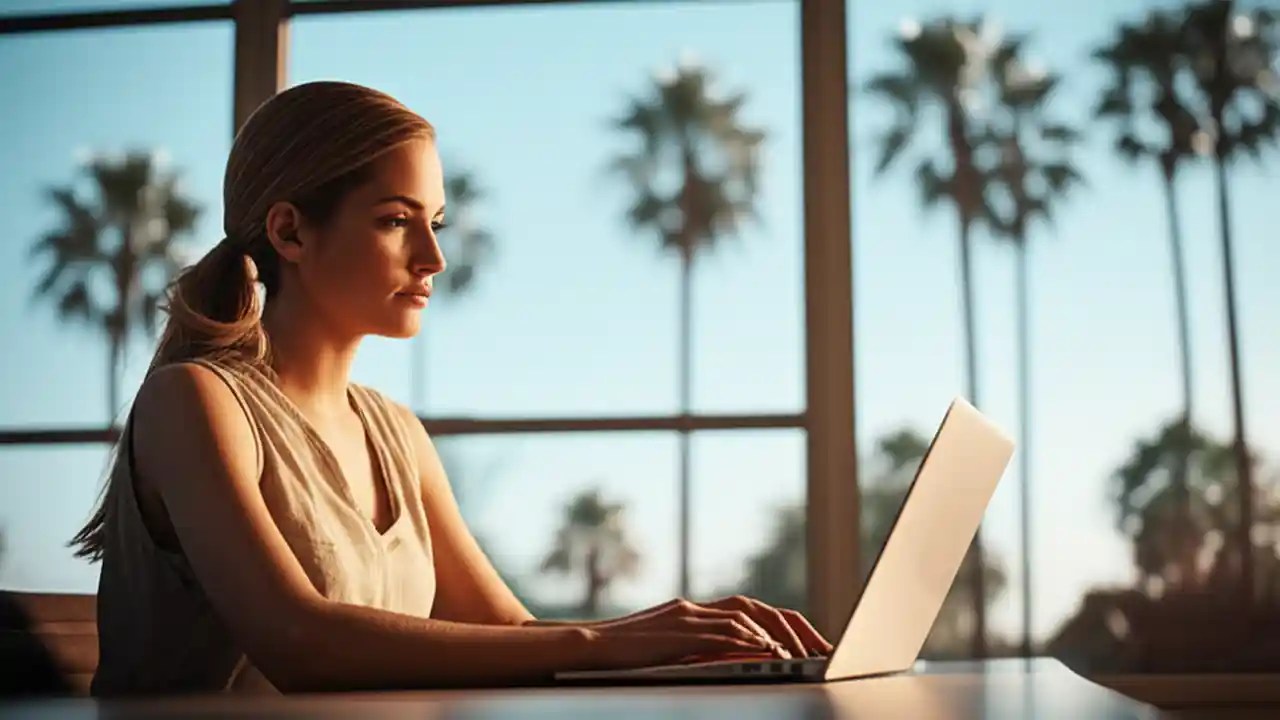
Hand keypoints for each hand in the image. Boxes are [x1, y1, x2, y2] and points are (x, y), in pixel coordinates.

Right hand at [582, 596, 832, 668]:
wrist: (587, 647)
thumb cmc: (623, 655)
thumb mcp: (667, 648)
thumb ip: (697, 647)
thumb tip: (738, 659)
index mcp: (694, 610)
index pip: (750, 608)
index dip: (784, 623)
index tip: (811, 644)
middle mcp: (694, 608)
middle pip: (756, 607)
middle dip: (793, 627)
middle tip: (821, 649)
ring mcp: (685, 616)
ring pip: (744, 616)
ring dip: (776, 635)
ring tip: (802, 655)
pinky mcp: (676, 631)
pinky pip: (720, 633)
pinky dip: (749, 641)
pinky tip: (768, 654)